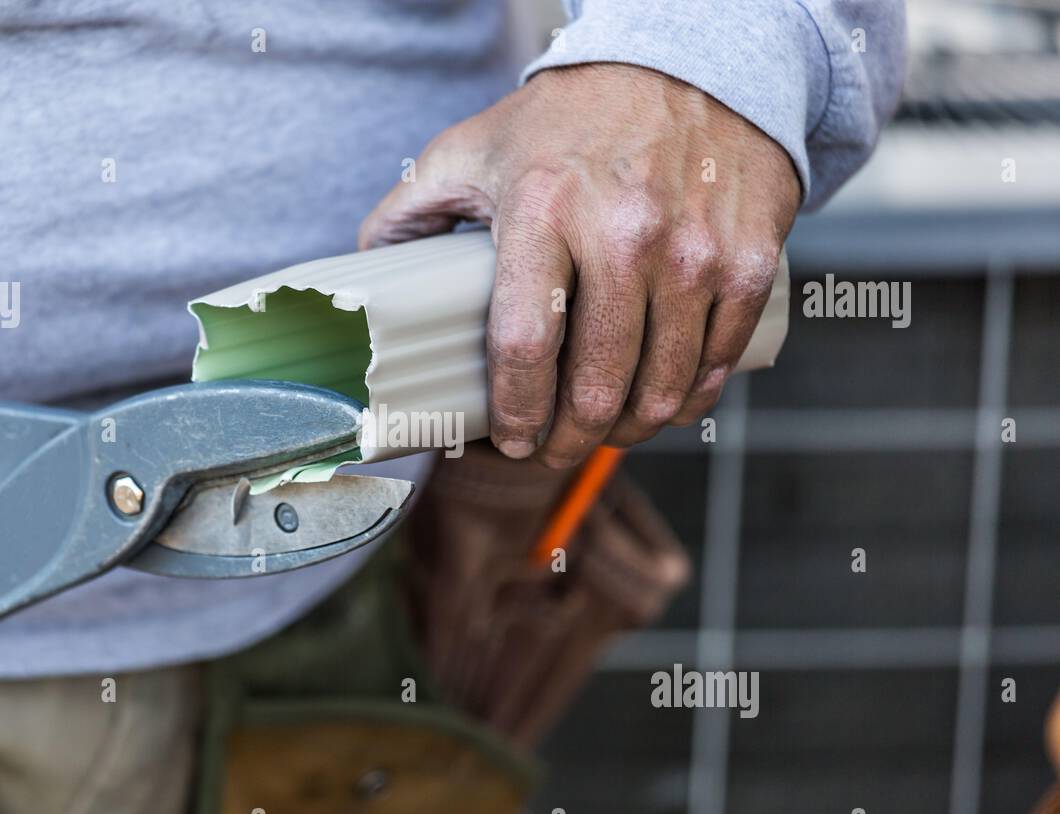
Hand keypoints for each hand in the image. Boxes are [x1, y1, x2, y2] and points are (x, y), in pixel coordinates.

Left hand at [360, 63, 799, 466]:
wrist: (690, 64)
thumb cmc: (571, 118)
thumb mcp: (472, 148)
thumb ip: (408, 212)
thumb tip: (367, 275)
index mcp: (544, 209)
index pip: (525, 345)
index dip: (516, 412)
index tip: (510, 440)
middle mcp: (625, 233)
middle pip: (597, 385)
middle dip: (568, 440)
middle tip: (553, 448)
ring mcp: (694, 252)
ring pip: (660, 388)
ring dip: (628, 431)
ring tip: (605, 431)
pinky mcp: (748, 261)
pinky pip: (718, 362)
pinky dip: (687, 399)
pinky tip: (662, 402)